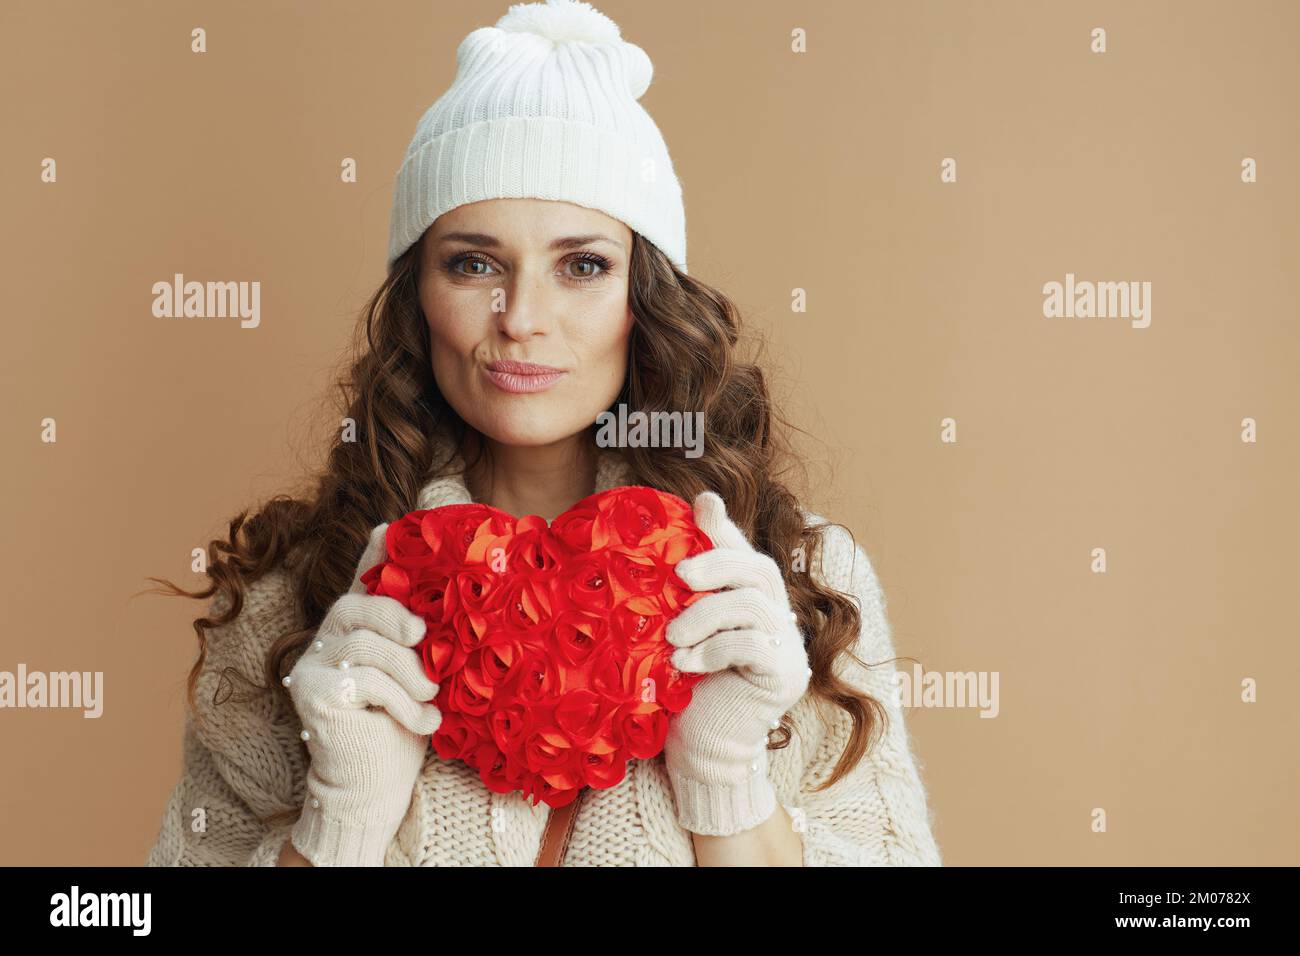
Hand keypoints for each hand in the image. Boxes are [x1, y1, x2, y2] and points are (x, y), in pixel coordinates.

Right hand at [285, 522, 440, 865]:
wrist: (374, 788)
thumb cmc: (400, 732)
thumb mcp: (418, 680)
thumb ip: (420, 646)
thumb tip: (445, 614)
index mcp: (354, 631)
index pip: (360, 584)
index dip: (373, 554)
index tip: (390, 527)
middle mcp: (326, 641)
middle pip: (356, 605)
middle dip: (395, 615)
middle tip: (423, 637)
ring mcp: (312, 667)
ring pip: (365, 644)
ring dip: (408, 672)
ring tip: (429, 696)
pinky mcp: (310, 694)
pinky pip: (366, 681)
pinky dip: (402, 702)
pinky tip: (421, 721)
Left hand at [662, 491, 811, 835]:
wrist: (702, 747)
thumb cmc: (685, 690)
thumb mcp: (676, 634)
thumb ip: (676, 598)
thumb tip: (651, 557)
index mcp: (750, 600)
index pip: (743, 553)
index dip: (724, 527)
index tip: (702, 503)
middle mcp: (776, 615)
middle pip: (757, 568)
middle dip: (716, 563)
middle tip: (679, 574)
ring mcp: (786, 644)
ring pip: (752, 604)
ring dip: (705, 615)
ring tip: (672, 638)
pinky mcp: (784, 674)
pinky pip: (753, 644)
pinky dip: (714, 649)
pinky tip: (686, 664)